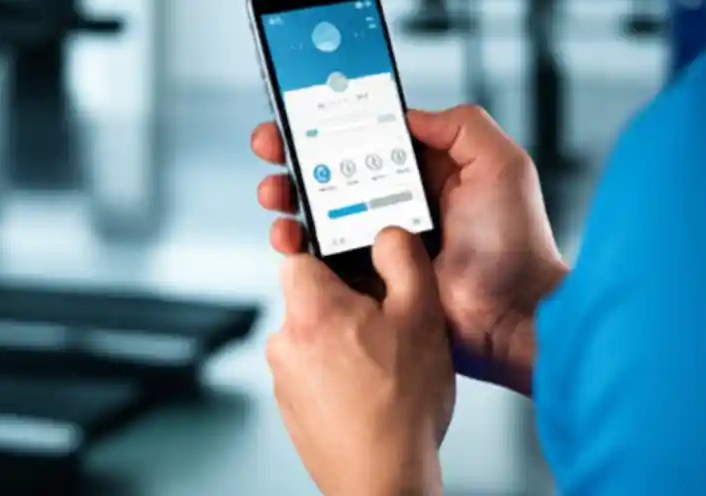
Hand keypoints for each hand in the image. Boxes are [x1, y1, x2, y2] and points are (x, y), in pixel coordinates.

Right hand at [252, 105, 568, 394]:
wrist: (508, 319)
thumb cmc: (516, 247)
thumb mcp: (503, 166)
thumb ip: (462, 126)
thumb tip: (409, 113)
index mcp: (427, 172)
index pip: (371, 136)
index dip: (337, 121)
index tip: (305, 107)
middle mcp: (397, 203)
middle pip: (333, 169)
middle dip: (296, 153)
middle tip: (272, 144)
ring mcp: (376, 242)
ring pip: (317, 211)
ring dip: (287, 195)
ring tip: (276, 191)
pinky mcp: (363, 278)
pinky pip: (318, 258)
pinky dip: (294, 243)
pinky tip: (288, 234)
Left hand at [268, 228, 454, 495]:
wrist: (385, 479)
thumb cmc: (402, 406)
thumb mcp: (421, 316)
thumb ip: (404, 259)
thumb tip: (389, 234)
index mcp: (310, 308)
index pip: (299, 254)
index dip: (332, 255)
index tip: (358, 265)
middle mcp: (286, 340)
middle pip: (310, 296)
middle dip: (347, 303)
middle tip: (386, 321)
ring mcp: (285, 378)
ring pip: (315, 335)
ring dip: (344, 340)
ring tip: (385, 363)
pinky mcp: (292, 408)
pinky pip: (314, 371)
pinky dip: (337, 374)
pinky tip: (372, 390)